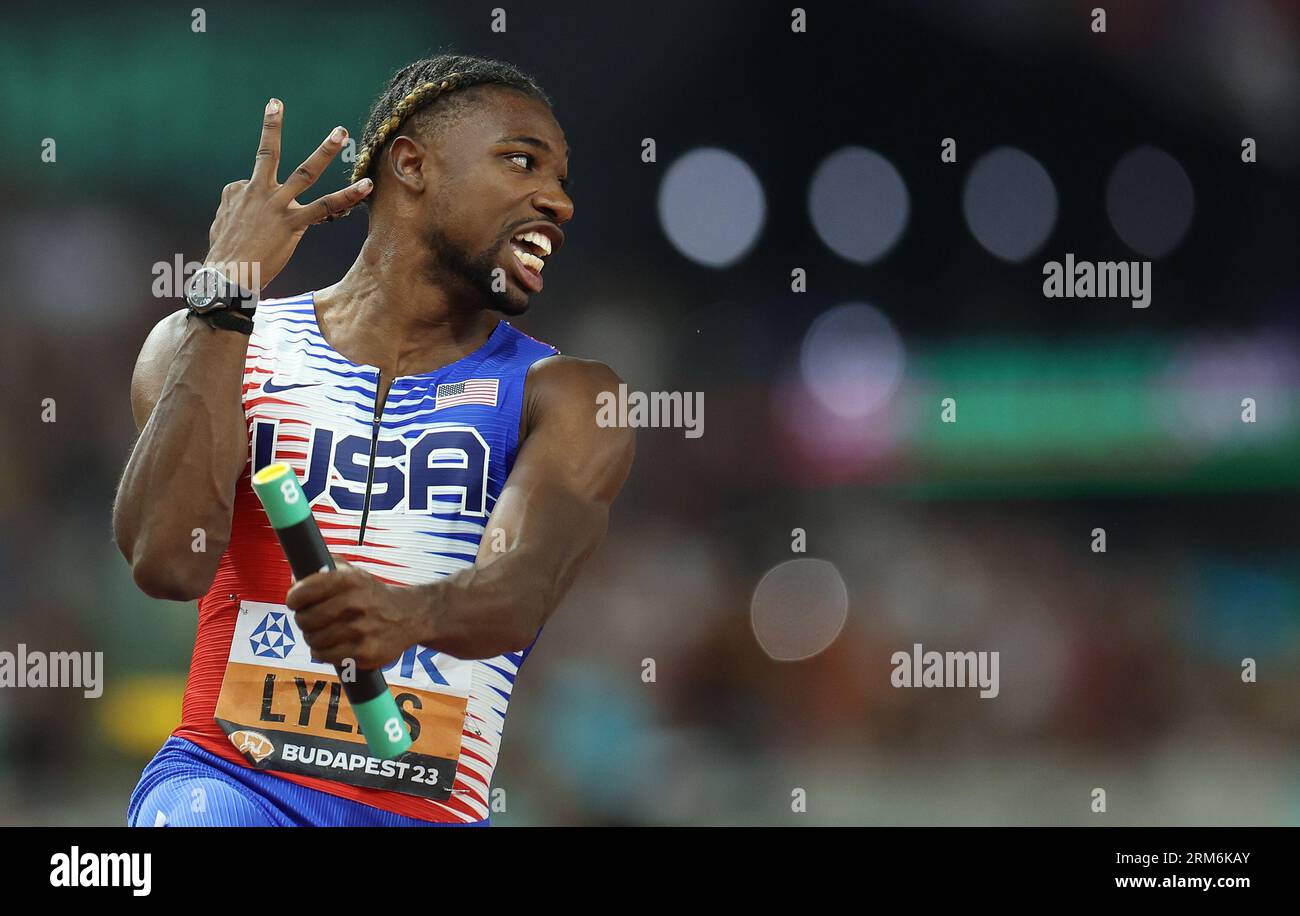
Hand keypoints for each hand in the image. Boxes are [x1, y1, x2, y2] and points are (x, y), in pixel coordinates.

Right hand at [205, 98, 372, 290]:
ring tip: (341, 133)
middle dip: (271, 126)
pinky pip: (326, 207)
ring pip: (304, 172)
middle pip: (267, 153)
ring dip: (324, 151)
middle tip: (276, 103)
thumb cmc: (224, 256)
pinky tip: (366, 186)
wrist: (225, 277)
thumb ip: (232, 206)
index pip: (256, 181)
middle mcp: (257, 191)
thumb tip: (238, 195)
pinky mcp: (292, 223)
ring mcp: (276, 205)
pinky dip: (348, 196)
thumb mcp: (221, 224)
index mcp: (239, 191)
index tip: (255, 222)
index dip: (262, 201)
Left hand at [285, 560, 421, 668]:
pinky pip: (323, 655)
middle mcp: (354, 603)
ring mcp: (359, 630)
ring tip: (322, 632)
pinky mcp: (363, 653)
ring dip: (313, 637)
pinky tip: (331, 645)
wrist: (409, 616)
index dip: (294, 599)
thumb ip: (323, 569)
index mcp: (349, 580)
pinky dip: (322, 652)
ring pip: (312, 639)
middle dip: (303, 620)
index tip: (296, 602)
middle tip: (311, 619)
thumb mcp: (353, 573)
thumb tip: (293, 578)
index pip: (302, 592)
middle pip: (304, 619)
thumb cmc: (373, 594)